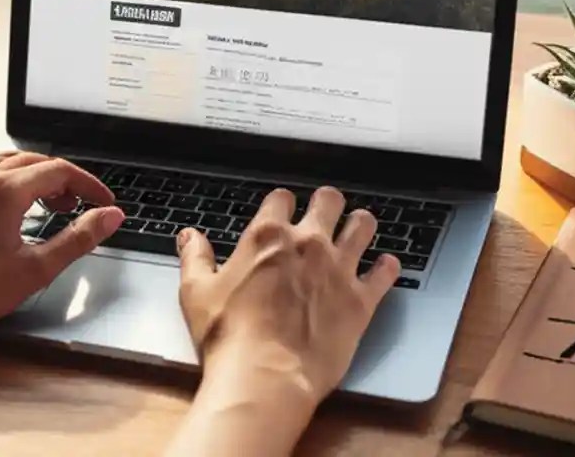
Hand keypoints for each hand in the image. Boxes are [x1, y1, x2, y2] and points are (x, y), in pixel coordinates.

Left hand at [0, 151, 124, 334]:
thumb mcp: (36, 269)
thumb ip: (78, 238)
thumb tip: (109, 217)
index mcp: (6, 191)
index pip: (60, 171)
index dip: (88, 184)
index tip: (102, 201)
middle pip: (33, 161)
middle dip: (62, 179)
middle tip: (77, 204)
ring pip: (4, 161)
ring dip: (32, 175)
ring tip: (46, 201)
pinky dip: (3, 179)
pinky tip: (6, 204)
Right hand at [177, 186, 399, 405]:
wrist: (266, 377)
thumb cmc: (229, 337)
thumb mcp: (197, 293)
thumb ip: (195, 259)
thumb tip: (188, 236)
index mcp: (267, 237)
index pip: (281, 198)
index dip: (282, 203)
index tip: (282, 209)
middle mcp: (308, 244)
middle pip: (328, 201)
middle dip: (327, 202)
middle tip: (325, 210)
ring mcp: (339, 270)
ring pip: (363, 226)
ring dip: (360, 224)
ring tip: (359, 227)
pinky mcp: (361, 300)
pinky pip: (384, 273)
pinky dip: (386, 267)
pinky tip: (385, 265)